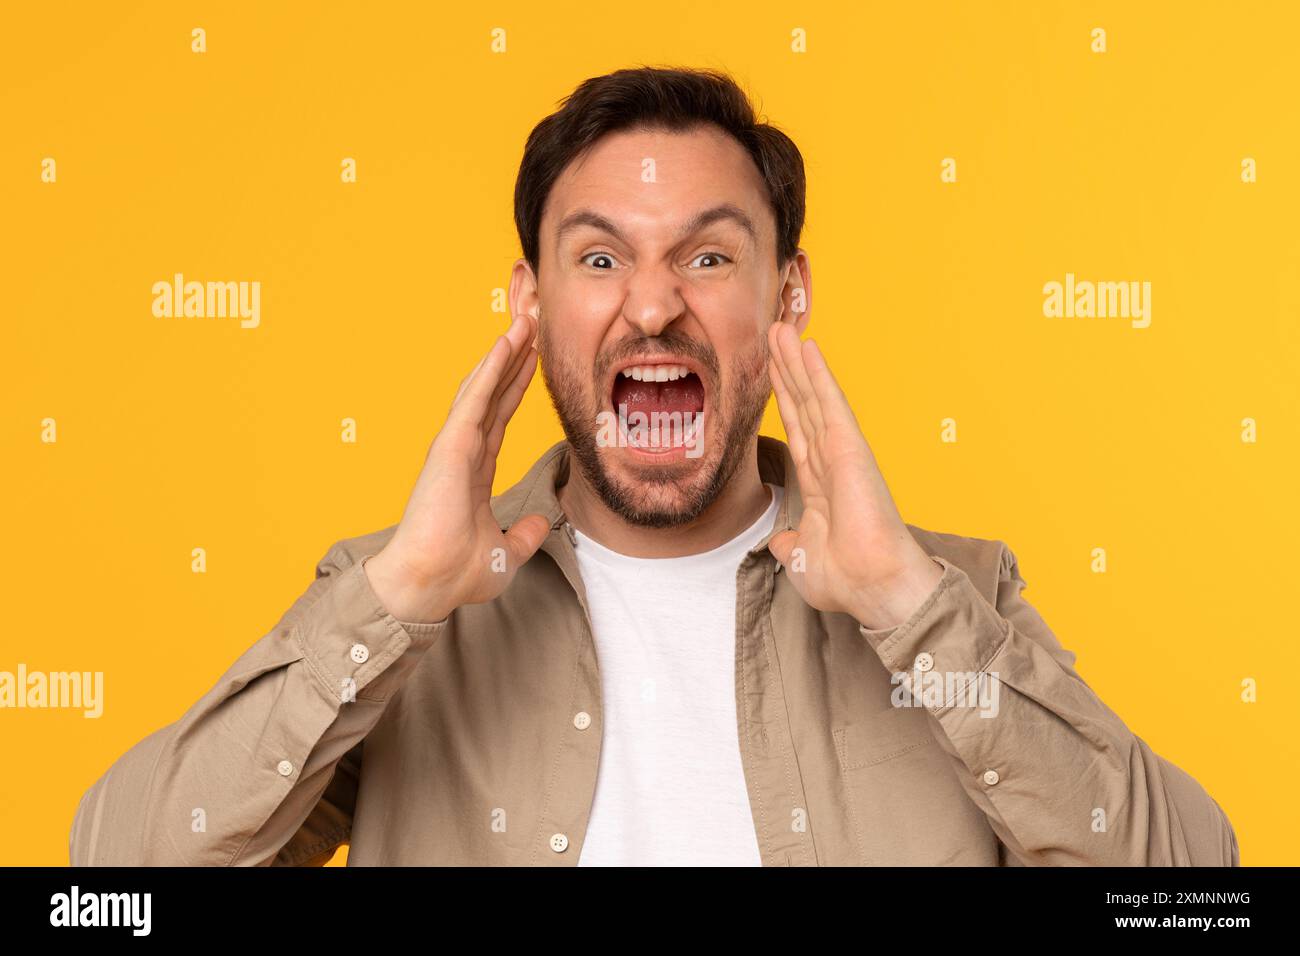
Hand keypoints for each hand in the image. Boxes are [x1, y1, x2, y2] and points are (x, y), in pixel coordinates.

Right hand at [364, 313, 550, 623]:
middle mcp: (463, 452)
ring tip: (526, 320)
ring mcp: (455, 447)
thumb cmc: (454, 574)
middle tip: (533, 321)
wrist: (427, 586)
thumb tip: (543, 523)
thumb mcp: (505, 553)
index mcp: (473, 471)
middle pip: (494, 394)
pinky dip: (491, 370)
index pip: (501, 417)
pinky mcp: (450, 448)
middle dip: (514, 358)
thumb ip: (524, 535)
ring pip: (484, 388)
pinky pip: (476, 401)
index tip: (533, 357)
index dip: (517, 386)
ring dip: (505, 353)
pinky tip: (507, 342)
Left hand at [765, 322, 943, 630]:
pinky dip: (819, 375)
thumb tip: (780, 542)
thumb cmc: (849, 581)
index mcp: (821, 485)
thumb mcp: (803, 561)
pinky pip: (831, 405)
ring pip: (813, 397)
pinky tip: (808, 348)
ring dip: (796, 362)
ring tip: (780, 328)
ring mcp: (842, 453)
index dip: (783, 400)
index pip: (797, 431)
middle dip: (786, 370)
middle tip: (771, 333)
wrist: (875, 589)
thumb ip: (790, 545)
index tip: (770, 372)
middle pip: (802, 405)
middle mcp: (831, 463)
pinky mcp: (851, 450)